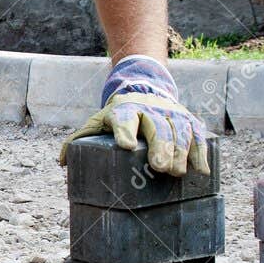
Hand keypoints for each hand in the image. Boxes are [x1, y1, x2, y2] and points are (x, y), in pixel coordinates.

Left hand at [58, 54, 208, 177]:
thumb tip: (62, 162)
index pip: (123, 119)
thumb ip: (80, 139)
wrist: (144, 89)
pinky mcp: (187, 119)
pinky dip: (201, 152)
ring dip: (180, 151)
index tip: (126, 145)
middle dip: (160, 146)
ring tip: (177, 172)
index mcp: (123, 111)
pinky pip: (197, 134)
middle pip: (156, 127)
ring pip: (179, 130)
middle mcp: (149, 109)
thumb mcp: (97, 122)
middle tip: (159, 167)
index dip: (124, 130)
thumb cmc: (117, 115)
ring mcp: (171, 113)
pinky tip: (201, 170)